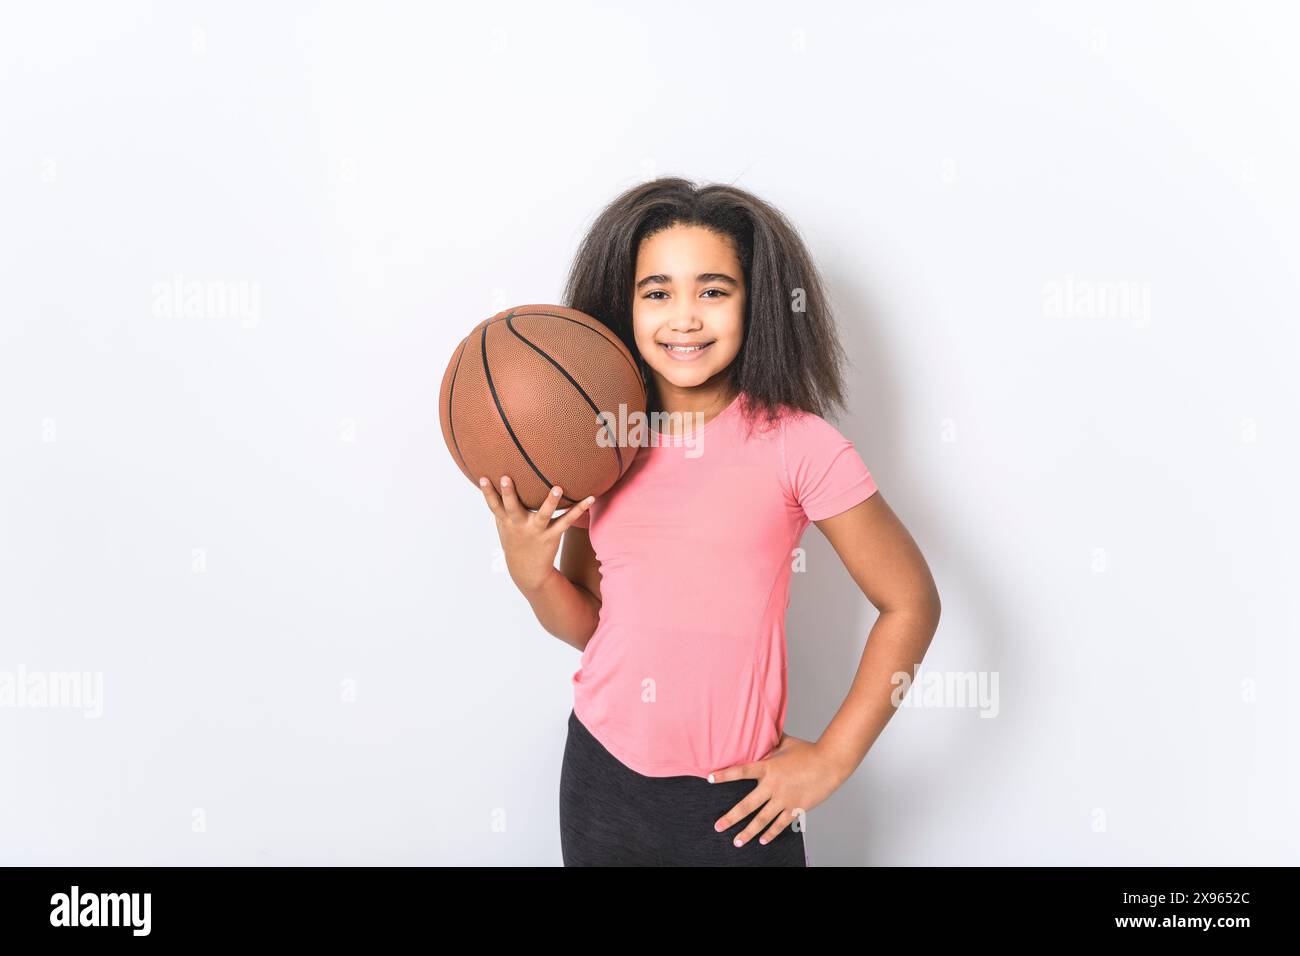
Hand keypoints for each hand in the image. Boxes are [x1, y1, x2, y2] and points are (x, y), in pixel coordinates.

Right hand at [478, 475, 593, 596]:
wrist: (527, 571)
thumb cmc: (515, 541)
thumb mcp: (504, 526)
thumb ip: (501, 507)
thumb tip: (494, 484)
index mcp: (506, 522)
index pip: (494, 505)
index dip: (487, 492)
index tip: (482, 478)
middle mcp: (519, 525)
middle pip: (512, 508)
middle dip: (508, 494)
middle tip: (505, 478)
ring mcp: (536, 531)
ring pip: (543, 515)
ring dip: (550, 501)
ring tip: (557, 488)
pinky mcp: (552, 536)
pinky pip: (566, 522)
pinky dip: (578, 510)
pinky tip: (590, 498)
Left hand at [707, 733, 847, 847]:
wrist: (830, 764)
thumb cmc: (809, 751)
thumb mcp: (787, 743)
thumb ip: (772, 742)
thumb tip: (763, 730)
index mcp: (768, 767)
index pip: (741, 771)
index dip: (724, 774)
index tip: (709, 778)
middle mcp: (773, 786)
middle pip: (747, 805)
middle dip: (731, 817)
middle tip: (717, 826)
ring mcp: (784, 799)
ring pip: (762, 819)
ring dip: (748, 832)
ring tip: (736, 842)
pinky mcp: (795, 808)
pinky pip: (780, 824)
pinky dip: (770, 833)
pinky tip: (762, 840)